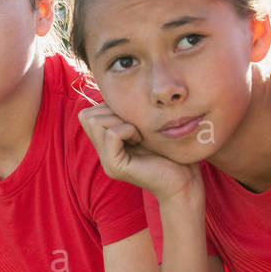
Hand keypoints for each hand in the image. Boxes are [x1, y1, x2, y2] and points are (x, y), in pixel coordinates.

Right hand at [78, 104, 200, 201]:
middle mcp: (102, 153)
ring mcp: (107, 161)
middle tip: (135, 126)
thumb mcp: (145, 126)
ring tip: (138, 133)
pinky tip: (140, 140)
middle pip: (87, 116)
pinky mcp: (115, 167)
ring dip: (119, 120)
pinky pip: (111, 134)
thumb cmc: (171, 151)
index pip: (88, 113)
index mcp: (106, 143)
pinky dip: (127, 130)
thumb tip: (117, 90)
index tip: (133, 119)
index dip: (109, 107)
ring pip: (94, 122)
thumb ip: (127, 114)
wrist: (183, 181)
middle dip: (111, 111)